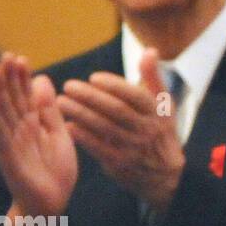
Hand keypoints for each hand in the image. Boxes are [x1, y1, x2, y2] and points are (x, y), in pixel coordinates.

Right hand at [0, 53, 78, 221]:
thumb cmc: (54, 170)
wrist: (50, 203)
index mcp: (33, 125)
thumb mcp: (58, 134)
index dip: (22, 77)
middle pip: (12, 99)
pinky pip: (0, 134)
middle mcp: (18, 130)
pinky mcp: (8, 156)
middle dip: (9, 77)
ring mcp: (11, 142)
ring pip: (3, 112)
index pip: (26, 96)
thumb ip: (50, 110)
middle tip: (6, 55)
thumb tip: (42, 79)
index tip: (21, 57)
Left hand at [57, 49, 185, 212]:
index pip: (136, 96)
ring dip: (81, 114)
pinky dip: (83, 137)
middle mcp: (146, 129)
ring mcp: (133, 148)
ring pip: (104, 128)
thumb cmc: (159, 131)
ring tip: (60, 102)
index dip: (115, 86)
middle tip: (69, 85)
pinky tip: (67, 125)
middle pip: (117, 111)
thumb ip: (153, 78)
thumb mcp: (163, 105)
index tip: (93, 77)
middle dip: (91, 97)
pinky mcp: (120, 164)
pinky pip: (99, 148)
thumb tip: (150, 50)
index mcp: (157, 112)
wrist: (164, 174)